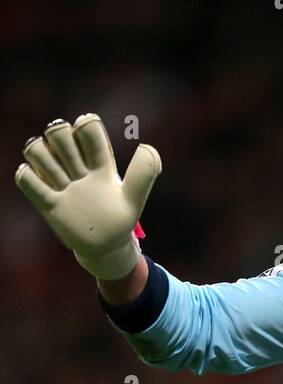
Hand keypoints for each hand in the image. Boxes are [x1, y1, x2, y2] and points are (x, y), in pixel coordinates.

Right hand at [14, 113, 160, 279]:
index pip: (87, 127)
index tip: (94, 156)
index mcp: (99, 161)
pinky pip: (25, 178)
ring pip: (36, 147)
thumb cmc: (120, 221)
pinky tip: (47, 193)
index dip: (86, 130)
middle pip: (57, 130)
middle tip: (74, 169)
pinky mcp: (46, 201)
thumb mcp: (133, 199)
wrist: (105, 248)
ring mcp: (59, 181)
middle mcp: (76, 166)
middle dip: (62, 142)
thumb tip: (147, 147)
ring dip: (45, 161)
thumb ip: (142, 174)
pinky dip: (29, 178)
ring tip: (60, 183)